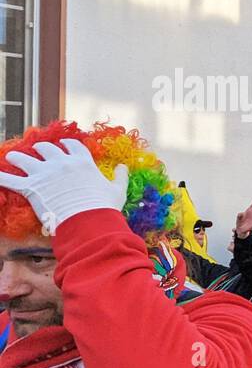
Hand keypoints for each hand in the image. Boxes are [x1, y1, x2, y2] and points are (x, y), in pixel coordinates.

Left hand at [0, 139, 126, 231]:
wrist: (89, 222)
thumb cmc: (105, 207)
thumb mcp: (117, 190)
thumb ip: (120, 176)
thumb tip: (124, 166)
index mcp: (82, 161)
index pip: (72, 146)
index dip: (67, 145)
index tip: (64, 147)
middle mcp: (61, 163)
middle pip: (45, 148)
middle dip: (41, 149)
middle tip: (38, 152)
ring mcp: (44, 174)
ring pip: (23, 158)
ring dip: (17, 157)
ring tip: (12, 157)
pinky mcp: (31, 187)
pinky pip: (9, 180)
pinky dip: (0, 178)